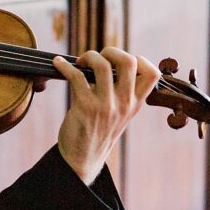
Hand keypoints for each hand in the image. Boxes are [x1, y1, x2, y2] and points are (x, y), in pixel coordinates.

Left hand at [53, 47, 160, 184]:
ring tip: (79, 61)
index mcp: (135, 103)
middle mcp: (124, 103)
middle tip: (98, 57)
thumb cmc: (98, 130)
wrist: (82, 158)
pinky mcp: (85, 107)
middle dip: (111, 51)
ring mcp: (106, 106)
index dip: (139, 59)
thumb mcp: (119, 113)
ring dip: (88, 56)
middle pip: (128, 62)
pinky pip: (76, 76)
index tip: (121, 59)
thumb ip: (121, 92)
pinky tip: (58, 64)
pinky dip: (64, 66)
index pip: (152, 74)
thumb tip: (107, 61)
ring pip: (102, 66)